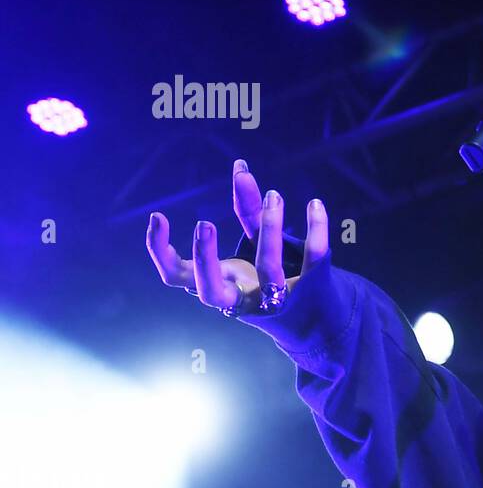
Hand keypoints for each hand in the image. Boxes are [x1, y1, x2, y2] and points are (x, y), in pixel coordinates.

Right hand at [146, 158, 329, 315]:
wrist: (319, 320)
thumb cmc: (272, 280)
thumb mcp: (253, 248)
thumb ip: (246, 210)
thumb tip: (240, 166)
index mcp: (221, 285)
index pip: (176, 277)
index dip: (160, 251)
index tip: (159, 216)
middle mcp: (243, 296)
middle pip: (210, 291)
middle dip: (204, 258)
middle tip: (204, 223)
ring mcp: (277, 297)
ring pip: (268, 270)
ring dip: (269, 230)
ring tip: (273, 195)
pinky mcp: (312, 288)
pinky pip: (314, 259)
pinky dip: (316, 231)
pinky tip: (315, 204)